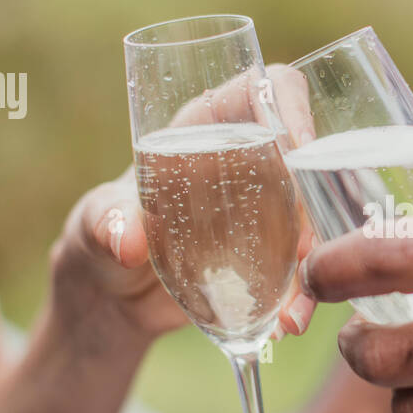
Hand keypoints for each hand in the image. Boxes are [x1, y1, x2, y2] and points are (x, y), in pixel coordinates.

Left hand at [53, 64, 316, 339]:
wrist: (110, 298)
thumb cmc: (97, 237)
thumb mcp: (95, 225)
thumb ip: (106, 223)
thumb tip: (126, 239)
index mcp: (208, 125)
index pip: (264, 88)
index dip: (288, 103)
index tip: (297, 143)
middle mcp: (249, 160)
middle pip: (305, 158)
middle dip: (313, 202)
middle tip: (305, 252)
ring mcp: (267, 210)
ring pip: (313, 218)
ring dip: (317, 262)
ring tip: (292, 312)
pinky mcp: (273, 256)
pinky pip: (304, 266)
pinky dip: (303, 295)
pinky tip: (288, 324)